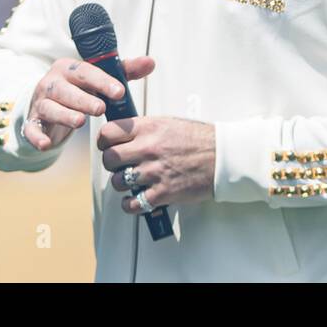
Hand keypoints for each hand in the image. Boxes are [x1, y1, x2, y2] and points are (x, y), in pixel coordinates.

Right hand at [22, 56, 155, 150]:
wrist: (48, 103)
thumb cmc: (80, 89)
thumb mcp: (100, 79)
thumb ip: (125, 71)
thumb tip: (150, 62)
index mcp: (69, 68)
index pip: (86, 71)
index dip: (102, 81)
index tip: (119, 92)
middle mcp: (52, 82)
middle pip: (66, 89)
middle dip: (82, 98)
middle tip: (100, 109)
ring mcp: (40, 102)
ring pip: (51, 107)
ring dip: (64, 114)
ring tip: (80, 122)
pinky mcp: (33, 121)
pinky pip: (32, 128)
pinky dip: (36, 136)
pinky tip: (46, 144)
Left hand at [98, 116, 215, 212]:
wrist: (223, 157)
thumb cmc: (199, 139)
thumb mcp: (169, 123)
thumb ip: (145, 128)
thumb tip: (123, 134)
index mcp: (149, 127)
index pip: (109, 132)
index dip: (104, 141)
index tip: (107, 145)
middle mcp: (148, 148)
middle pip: (109, 159)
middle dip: (111, 163)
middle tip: (120, 164)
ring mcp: (154, 172)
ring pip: (118, 182)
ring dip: (122, 183)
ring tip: (133, 181)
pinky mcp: (163, 193)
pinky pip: (132, 204)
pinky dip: (130, 204)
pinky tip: (135, 199)